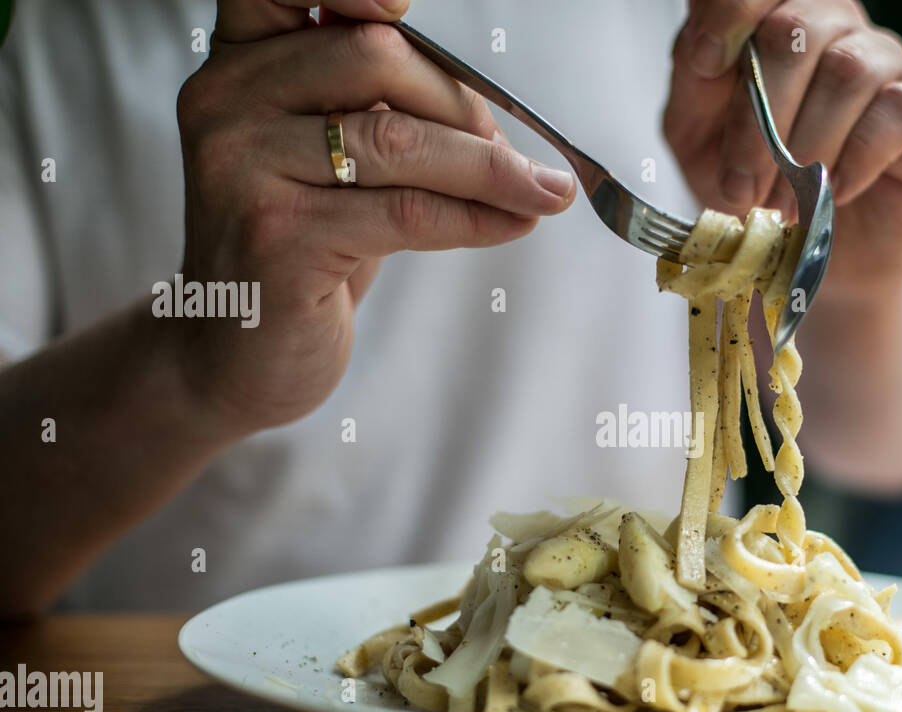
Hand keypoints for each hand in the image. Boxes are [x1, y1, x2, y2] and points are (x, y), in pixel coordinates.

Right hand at [173, 0, 576, 433]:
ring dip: (491, 169)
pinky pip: (407, 213)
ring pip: (399, 140)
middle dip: (464, 105)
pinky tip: (512, 225)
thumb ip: (374, 109)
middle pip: (374, 60)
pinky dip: (476, 218)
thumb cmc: (295, 250)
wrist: (234, 356)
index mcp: (238, 65)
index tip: (411, 11)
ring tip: (543, 193)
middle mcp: (227, 103)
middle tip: (513, 154)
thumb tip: (489, 105)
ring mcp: (243, 170)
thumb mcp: (325, 163)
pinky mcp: (277, 238)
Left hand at [663, 0, 901, 295]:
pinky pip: (893, 114)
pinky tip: (832, 193)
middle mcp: (830, 25)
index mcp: (771, 20)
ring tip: (784, 206)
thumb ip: (695, 86)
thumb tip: (704, 52)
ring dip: (804, 150)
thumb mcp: (699, 139)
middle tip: (741, 187)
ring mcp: (880, 63)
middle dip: (757, 119)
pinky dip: (853, 162)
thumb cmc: (754, 184)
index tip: (706, 62)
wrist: (816, 252)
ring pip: (845, 72)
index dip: (730, 9)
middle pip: (794, 30)